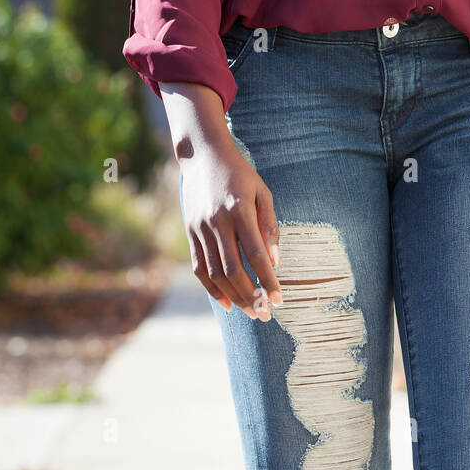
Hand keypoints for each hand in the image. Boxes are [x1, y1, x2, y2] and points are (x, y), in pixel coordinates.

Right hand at [181, 145, 281, 319]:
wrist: (203, 156)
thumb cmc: (240, 175)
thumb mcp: (262, 192)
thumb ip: (269, 225)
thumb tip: (276, 261)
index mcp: (239, 209)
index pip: (255, 253)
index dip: (267, 279)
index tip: (279, 299)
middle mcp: (217, 222)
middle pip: (233, 270)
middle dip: (250, 296)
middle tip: (265, 313)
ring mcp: (200, 229)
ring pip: (215, 273)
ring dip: (233, 297)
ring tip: (251, 311)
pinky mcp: (190, 233)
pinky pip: (199, 268)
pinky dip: (211, 289)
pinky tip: (226, 303)